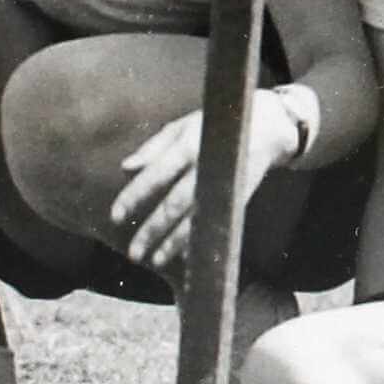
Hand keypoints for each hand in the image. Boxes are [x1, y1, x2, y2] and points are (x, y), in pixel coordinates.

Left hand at [113, 90, 301, 280]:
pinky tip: (183, 255)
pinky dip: (198, 239)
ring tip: (155, 259)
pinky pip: (214, 221)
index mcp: (188, 144)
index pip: (157, 174)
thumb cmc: (215, 124)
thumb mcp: (183, 127)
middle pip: (176, 203)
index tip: (115, 216)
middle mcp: (206, 165)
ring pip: (197, 218)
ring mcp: (224, 183)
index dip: (135, 195)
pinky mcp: (238, 196)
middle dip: (153, 229)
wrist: (268, 126)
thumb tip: (125, 168)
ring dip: (175, 242)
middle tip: (133, 252)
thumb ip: (153, 148)